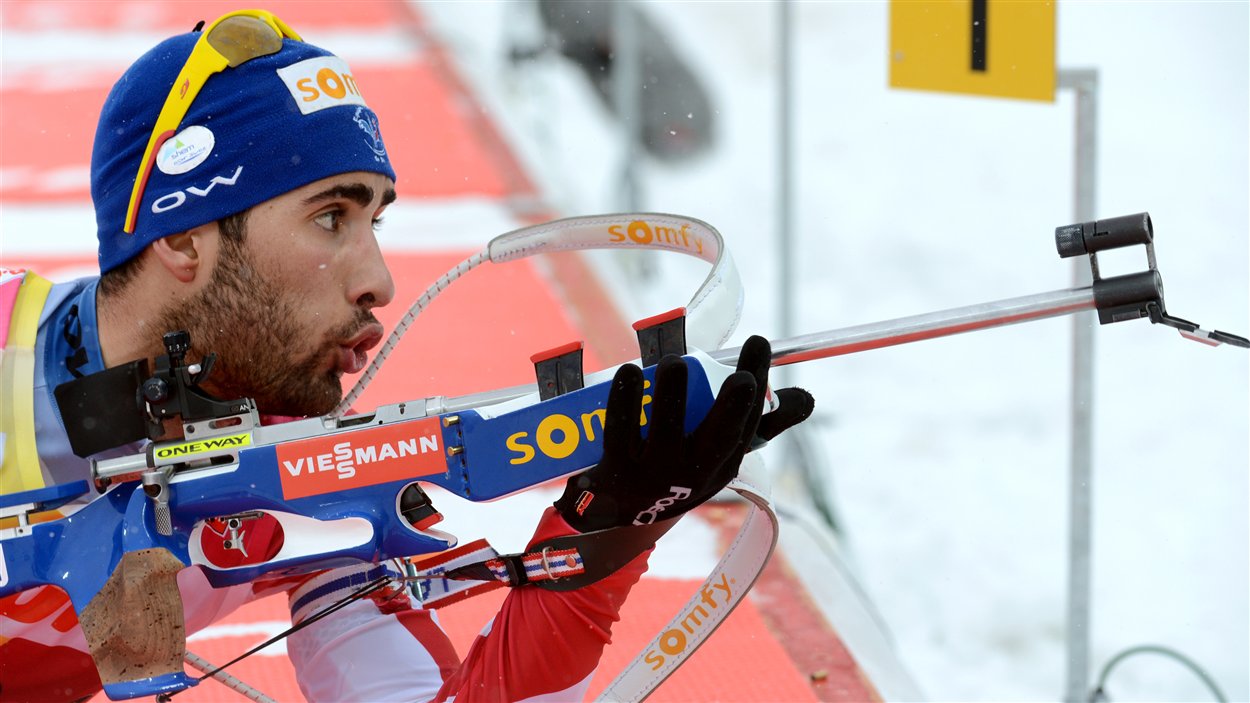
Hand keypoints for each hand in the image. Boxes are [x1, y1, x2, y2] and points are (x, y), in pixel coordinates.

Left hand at [554, 335, 813, 532]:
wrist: (619, 512)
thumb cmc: (679, 468)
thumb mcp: (719, 452)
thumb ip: (763, 421)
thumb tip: (808, 398)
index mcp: (724, 463)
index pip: (749, 421)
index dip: (758, 383)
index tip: (759, 343)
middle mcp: (694, 473)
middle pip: (720, 438)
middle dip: (734, 408)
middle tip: (743, 376)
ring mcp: (655, 474)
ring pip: (667, 432)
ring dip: (672, 395)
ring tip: (673, 362)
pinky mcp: (617, 471)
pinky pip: (621, 432)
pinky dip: (624, 401)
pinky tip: (629, 372)